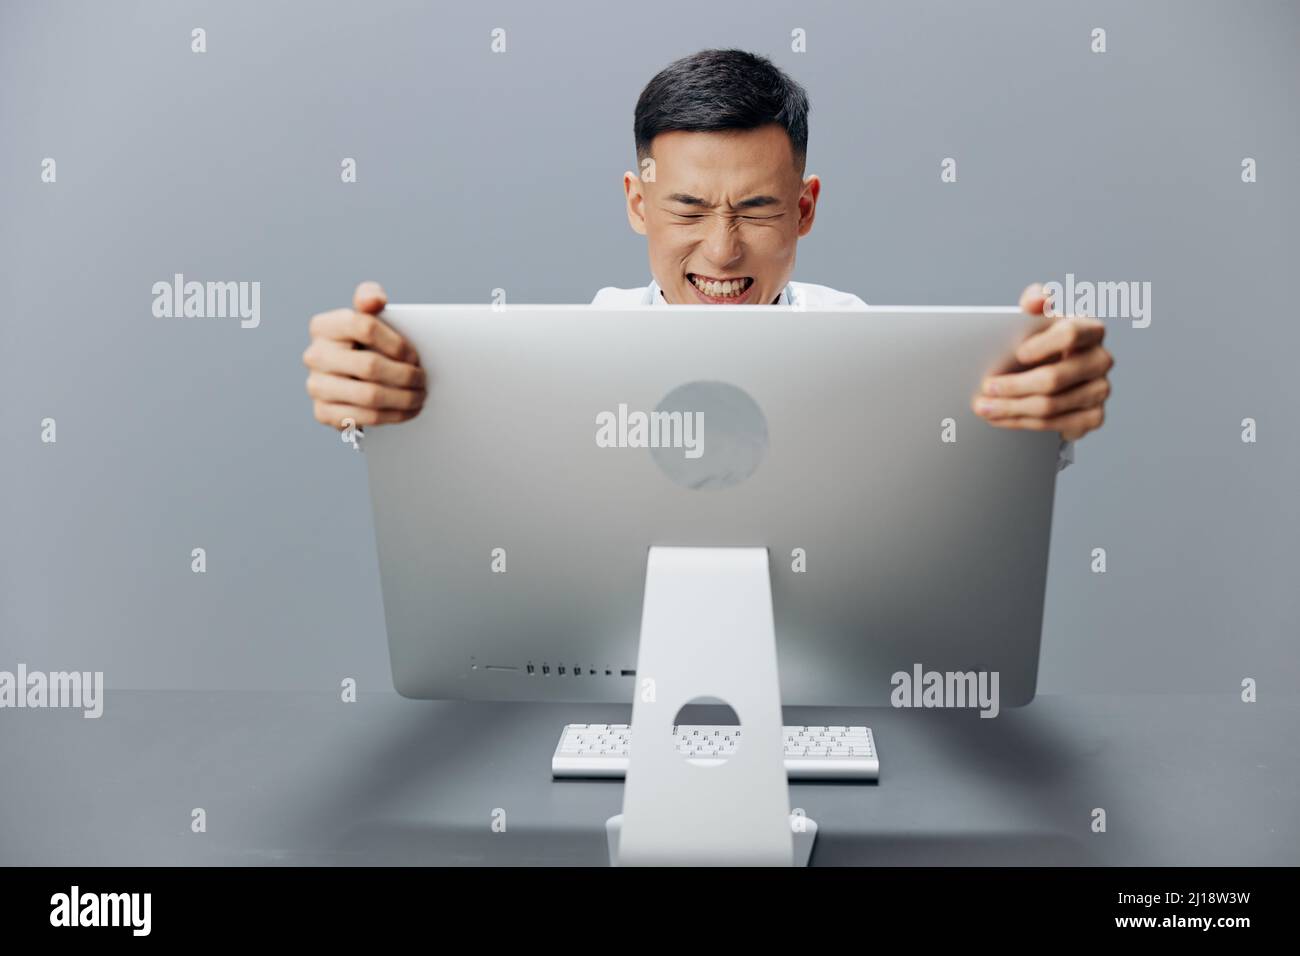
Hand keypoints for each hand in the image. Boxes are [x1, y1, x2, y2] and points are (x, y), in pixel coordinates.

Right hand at [303, 281, 426, 428]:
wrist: (349, 378)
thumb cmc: (364, 343)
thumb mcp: (367, 316)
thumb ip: (369, 298)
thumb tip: (373, 300)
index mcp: (323, 326)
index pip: (364, 326)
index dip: (396, 342)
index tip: (414, 355)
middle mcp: (314, 355)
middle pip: (370, 365)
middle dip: (405, 375)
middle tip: (423, 380)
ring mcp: (316, 386)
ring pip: (370, 395)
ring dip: (404, 399)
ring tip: (420, 396)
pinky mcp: (323, 412)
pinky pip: (365, 417)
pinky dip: (393, 416)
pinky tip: (408, 411)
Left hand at [972, 283, 1113, 440]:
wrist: (1054, 373)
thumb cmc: (1043, 341)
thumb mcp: (1040, 318)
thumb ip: (1036, 300)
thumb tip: (1033, 301)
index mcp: (1090, 330)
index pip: (1071, 334)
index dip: (1043, 345)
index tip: (1018, 353)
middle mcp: (1100, 360)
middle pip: (1054, 379)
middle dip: (1013, 386)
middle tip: (985, 388)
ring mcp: (1100, 390)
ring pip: (1050, 406)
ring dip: (1011, 409)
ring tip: (984, 407)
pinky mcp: (1093, 417)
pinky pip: (1054, 425)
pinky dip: (1022, 423)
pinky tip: (1000, 419)